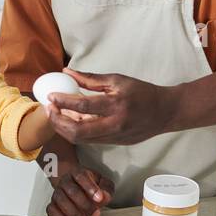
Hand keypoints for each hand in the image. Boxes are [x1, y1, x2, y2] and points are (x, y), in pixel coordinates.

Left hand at [45, 68, 177, 144]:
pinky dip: (76, 131)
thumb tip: (67, 72)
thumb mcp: (117, 80)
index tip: (51, 96)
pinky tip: (70, 120)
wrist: (165, 112)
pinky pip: (90, 140)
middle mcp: (115, 124)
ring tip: (56, 114)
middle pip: (77, 131)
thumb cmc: (142, 92)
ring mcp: (115, 136)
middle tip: (49, 109)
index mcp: (116, 104)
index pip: (83, 105)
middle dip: (58, 121)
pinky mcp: (116, 143)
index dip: (63, 102)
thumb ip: (90, 78)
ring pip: (81, 139)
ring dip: (64, 128)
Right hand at [46, 167, 114, 215]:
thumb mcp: (102, 182)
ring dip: (73, 213)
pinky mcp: (53, 203)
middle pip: (71, 190)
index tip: (99, 198)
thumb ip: (106, 188)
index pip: (82, 177)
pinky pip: (51, 210)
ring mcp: (58, 192)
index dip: (90, 188)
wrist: (72, 181)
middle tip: (95, 214)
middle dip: (84, 204)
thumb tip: (105, 197)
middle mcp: (66, 181)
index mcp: (78, 173)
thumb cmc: (89, 184)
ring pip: (61, 200)